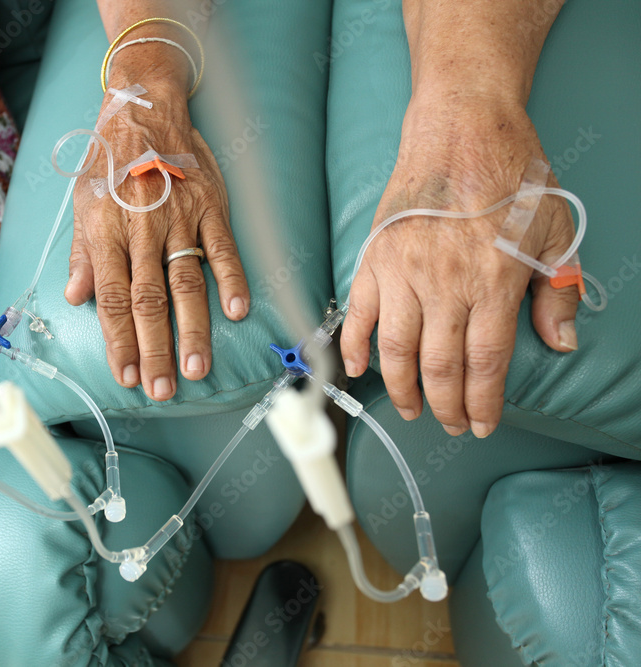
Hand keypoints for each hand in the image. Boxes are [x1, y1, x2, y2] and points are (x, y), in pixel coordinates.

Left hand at [64, 76, 248, 401]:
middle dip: (154, 350)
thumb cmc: (109, 160)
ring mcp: (180, 218)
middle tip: (161, 389)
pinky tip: (238, 311)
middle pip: (149, 301)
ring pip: (187, 283)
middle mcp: (142, 229)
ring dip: (193, 329)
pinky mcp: (211, 206)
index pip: (112, 299)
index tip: (127, 376)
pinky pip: (223, 248)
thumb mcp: (82, 202)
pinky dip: (232, 279)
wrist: (145, 107)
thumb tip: (75, 298)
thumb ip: (82, 254)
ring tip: (196, 368)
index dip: (119, 342)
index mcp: (107, 231)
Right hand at [340, 94, 579, 437]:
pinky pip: (356, 313)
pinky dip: (352, 345)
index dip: (483, 402)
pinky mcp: (374, 259)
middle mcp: (445, 283)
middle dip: (445, 406)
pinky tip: (356, 368)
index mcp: (492, 280)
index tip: (481, 423)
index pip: (485, 362)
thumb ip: (558, 290)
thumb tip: (560, 343)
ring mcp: (403, 272)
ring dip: (402, 388)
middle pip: (440, 366)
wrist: (461, 129)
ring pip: (396, 350)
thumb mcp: (555, 229)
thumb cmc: (511, 175)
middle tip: (451, 423)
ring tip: (410, 408)